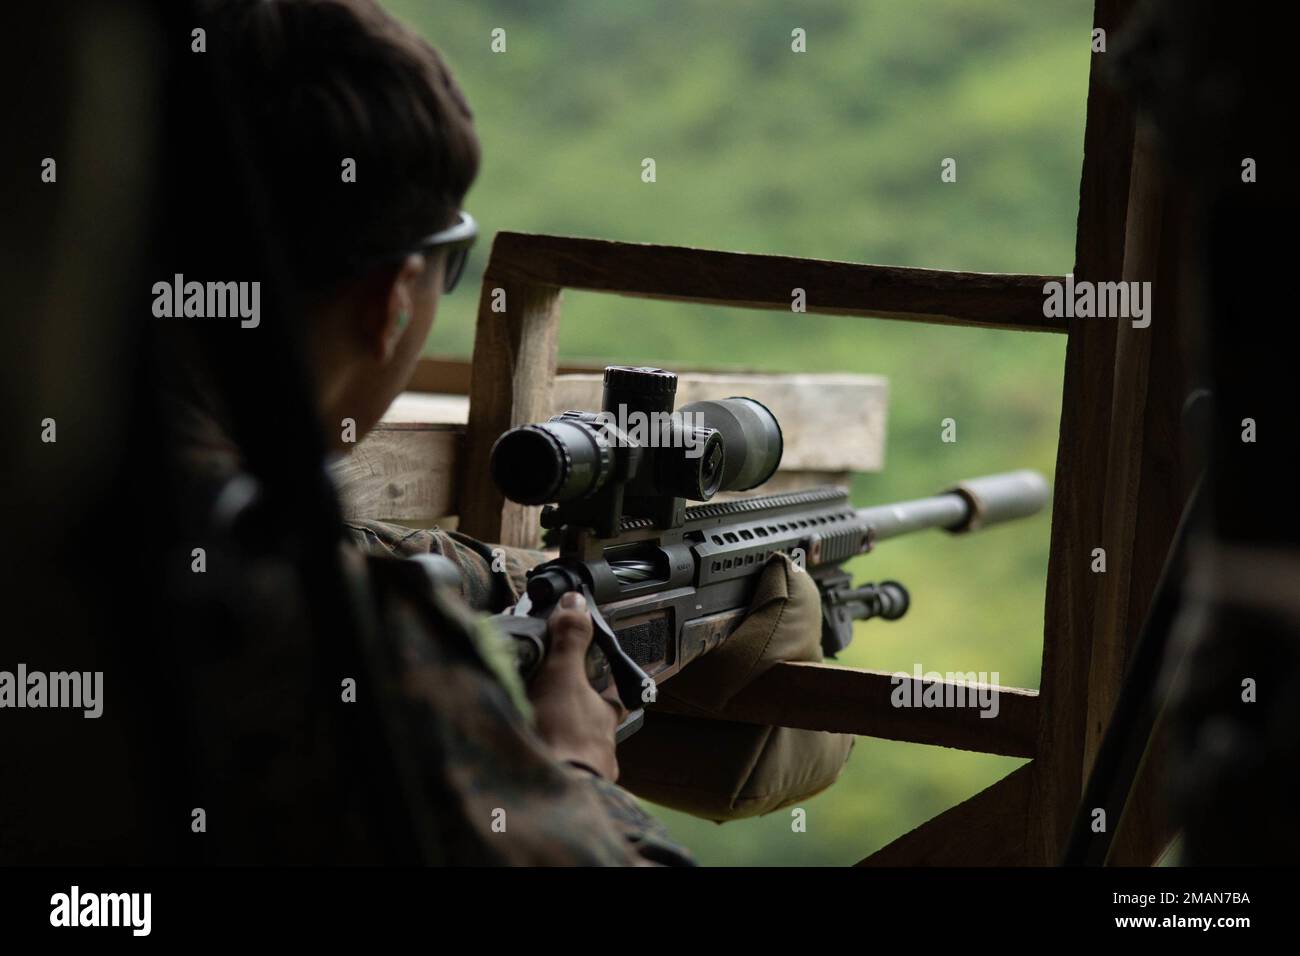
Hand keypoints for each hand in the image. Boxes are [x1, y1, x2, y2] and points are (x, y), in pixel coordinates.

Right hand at [528, 592, 626, 780]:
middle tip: (545, 707)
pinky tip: (528, 764)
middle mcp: (600, 747)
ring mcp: (586, 774)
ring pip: (574, 753)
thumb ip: (569, 639)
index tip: (589, 679)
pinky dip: (545, 767)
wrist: (550, 798)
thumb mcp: (561, 676)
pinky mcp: (566, 794)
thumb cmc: (562, 738)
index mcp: (603, 716)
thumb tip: (576, 602)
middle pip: (589, 726)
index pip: (611, 697)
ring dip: (556, 744)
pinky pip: (558, 776)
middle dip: (571, 716)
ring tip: (529, 734)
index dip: (601, 686)